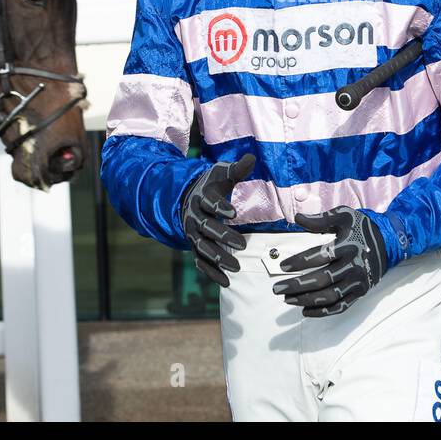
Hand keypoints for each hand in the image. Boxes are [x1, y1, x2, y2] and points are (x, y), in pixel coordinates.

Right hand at [180, 154, 254, 287]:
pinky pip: (201, 262)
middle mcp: (195, 217)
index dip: (220, 207)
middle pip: (207, 229)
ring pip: (203, 248)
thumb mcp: (222, 174)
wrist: (189, 198)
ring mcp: (193, 234)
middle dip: (223, 237)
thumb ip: (237, 168)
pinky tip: (226, 282)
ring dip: (218, 258)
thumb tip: (251, 157)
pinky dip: (212, 273)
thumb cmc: (212, 186)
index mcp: (201, 198)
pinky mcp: (196, 247)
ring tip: (236, 266)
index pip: (210, 203)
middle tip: (242, 245)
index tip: (234, 212)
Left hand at [273, 207, 388, 316]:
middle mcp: (353, 266)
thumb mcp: (344, 216)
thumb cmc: (362, 228)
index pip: (319, 256)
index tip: (282, 266)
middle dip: (296, 286)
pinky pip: (340, 306)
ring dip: (306, 300)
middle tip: (277, 289)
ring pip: (329, 296)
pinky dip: (322, 312)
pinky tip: (305, 311)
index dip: (299, 262)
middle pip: (321, 280)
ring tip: (287, 299)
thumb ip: (320, 219)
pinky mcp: (360, 292)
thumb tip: (297, 218)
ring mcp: (357, 282)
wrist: (389, 243)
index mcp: (348, 246)